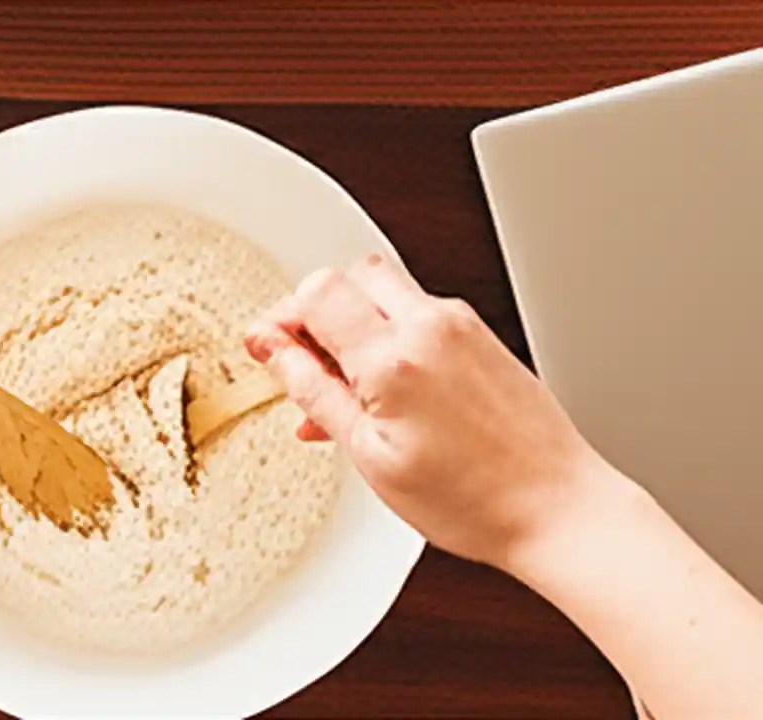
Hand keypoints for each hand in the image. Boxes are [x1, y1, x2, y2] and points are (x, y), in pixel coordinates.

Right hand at [245, 254, 613, 567]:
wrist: (558, 509)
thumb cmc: (472, 499)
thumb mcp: (369, 454)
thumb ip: (314, 392)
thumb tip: (272, 351)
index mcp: (394, 358)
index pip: (316, 293)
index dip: (282, 319)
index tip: (270, 350)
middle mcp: (431, 326)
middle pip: (350, 276)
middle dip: (318, 312)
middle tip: (305, 364)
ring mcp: (462, 327)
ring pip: (385, 293)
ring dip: (355, 326)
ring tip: (348, 394)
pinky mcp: (482, 337)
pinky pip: (419, 316)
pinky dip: (391, 339)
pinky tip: (385, 394)